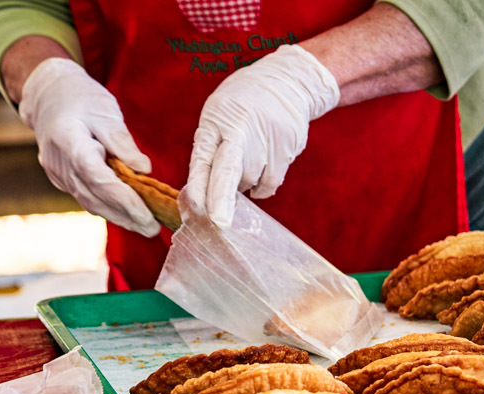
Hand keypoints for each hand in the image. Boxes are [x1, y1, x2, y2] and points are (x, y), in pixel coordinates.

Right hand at [18, 58, 159, 236]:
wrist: (47, 96)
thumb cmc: (80, 98)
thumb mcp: (105, 110)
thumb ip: (122, 141)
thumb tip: (144, 169)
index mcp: (69, 142)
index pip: (99, 180)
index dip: (125, 201)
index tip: (148, 216)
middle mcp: (59, 164)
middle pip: (96, 198)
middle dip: (127, 217)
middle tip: (154, 229)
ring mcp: (57, 174)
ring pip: (90, 203)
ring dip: (118, 218)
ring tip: (145, 227)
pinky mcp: (61, 179)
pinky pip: (86, 198)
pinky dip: (107, 208)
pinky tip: (127, 216)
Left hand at [184, 45, 339, 226]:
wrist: (287, 81)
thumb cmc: (243, 105)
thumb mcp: (219, 115)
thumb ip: (211, 150)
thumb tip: (203, 196)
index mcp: (216, 120)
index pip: (204, 157)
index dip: (199, 183)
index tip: (196, 207)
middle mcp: (241, 128)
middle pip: (229, 169)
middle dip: (222, 197)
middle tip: (219, 221)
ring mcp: (266, 138)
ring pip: (250, 180)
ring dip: (244, 184)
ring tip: (247, 161)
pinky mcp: (287, 146)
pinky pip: (270, 182)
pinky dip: (262, 187)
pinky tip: (261, 174)